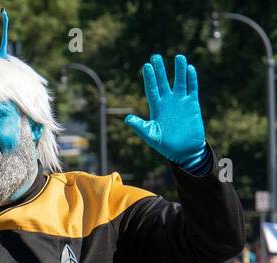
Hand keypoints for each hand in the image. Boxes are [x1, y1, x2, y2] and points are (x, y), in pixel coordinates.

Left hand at [125, 54, 206, 169]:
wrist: (183, 150)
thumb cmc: (164, 144)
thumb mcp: (150, 135)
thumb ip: (139, 126)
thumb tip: (126, 119)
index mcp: (156, 108)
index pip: (152, 89)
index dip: (150, 78)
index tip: (146, 65)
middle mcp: (168, 102)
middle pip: (163, 82)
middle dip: (160, 70)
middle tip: (156, 56)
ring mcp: (180, 102)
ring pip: (180, 82)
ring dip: (179, 70)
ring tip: (179, 57)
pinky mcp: (192, 104)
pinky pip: (192, 88)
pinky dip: (191, 79)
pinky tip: (190, 68)